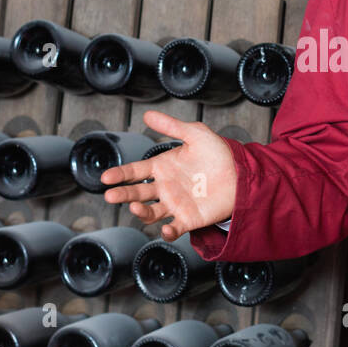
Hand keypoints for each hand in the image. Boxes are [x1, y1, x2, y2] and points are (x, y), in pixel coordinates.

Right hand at [100, 110, 237, 240]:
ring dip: (141, 212)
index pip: (135, 172)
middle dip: (122, 194)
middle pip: (137, 193)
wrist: (241, 173)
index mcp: (162, 167)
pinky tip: (165, 229)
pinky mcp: (189, 219)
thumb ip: (171, 126)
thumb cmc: (218, 153)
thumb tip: (147, 115)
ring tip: (136, 207)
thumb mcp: (195, 134)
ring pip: (150, 212)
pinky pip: (174, 228)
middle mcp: (165, 187)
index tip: (106, 178)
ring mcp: (175, 204)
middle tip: (110, 195)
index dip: (120, 174)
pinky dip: (168, 232)